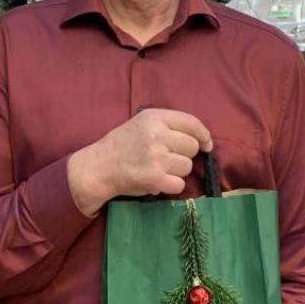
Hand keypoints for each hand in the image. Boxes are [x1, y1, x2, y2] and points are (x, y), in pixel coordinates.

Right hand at [67, 108, 212, 214]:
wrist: (99, 167)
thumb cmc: (122, 144)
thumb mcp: (142, 123)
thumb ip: (169, 125)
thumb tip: (202, 139)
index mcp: (154, 118)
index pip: (192, 123)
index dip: (203, 135)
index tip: (206, 144)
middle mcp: (157, 135)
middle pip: (192, 147)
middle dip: (184, 155)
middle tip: (168, 158)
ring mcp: (156, 158)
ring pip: (187, 167)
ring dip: (176, 171)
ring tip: (158, 169)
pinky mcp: (155, 179)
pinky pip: (179, 184)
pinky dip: (171, 186)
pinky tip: (156, 181)